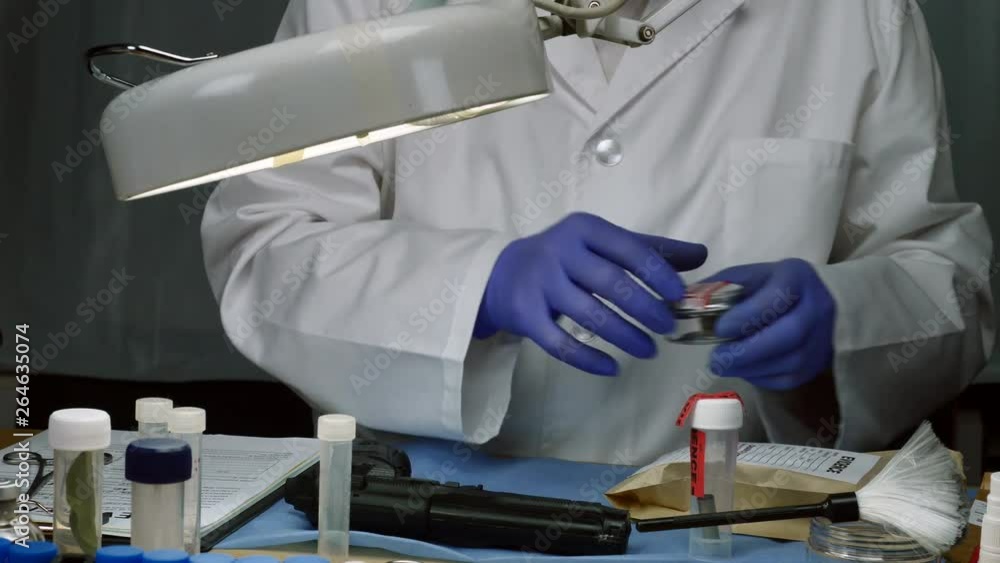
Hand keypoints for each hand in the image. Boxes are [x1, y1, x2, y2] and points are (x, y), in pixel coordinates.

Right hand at [474, 213, 707, 374]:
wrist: (503, 273)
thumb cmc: (567, 257)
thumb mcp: (604, 244)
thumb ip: (650, 249)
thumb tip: (702, 255)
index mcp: (584, 229)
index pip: (628, 250)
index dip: (657, 273)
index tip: (680, 296)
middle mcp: (560, 252)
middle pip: (610, 284)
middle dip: (645, 309)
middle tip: (668, 327)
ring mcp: (540, 284)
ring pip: (588, 315)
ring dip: (624, 336)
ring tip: (650, 350)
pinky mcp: (525, 316)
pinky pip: (560, 344)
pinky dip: (588, 359)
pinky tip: (613, 368)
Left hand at [705, 259, 835, 390]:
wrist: (817, 302)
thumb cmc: (773, 287)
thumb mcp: (750, 276)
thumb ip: (721, 287)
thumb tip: (687, 302)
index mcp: (797, 277)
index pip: (777, 297)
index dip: (748, 316)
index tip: (719, 328)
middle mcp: (818, 307)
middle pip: (790, 334)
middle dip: (748, 350)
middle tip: (715, 358)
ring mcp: (822, 338)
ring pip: (791, 361)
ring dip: (751, 368)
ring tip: (723, 365)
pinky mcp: (818, 363)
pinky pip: (789, 377)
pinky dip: (761, 377)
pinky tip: (742, 369)